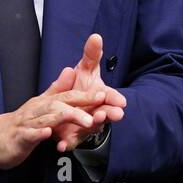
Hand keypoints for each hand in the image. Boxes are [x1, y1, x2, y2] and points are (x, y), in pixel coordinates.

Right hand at [0, 82, 107, 169]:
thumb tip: (70, 70)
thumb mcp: (41, 104)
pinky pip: (30, 134)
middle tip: (100, 103)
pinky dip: (39, 133)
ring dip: (67, 118)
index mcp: (45, 103)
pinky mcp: (19, 138)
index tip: (104, 94)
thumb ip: (57, 89)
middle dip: (81, 103)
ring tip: (85, 120)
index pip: (68, 96)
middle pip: (60, 104)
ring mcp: (28, 123)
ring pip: (48, 118)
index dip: (86, 95)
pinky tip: (48, 133)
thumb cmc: (21, 123)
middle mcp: (38, 110)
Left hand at [46, 33, 126, 152]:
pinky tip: (60, 145)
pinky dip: (66, 144)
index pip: (111, 97)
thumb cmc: (81, 86)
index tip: (121, 101)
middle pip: (105, 114)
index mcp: (100, 96)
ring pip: (89, 129)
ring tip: (91, 123)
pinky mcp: (72, 136)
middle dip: (109, 114)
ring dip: (91, 127)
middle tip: (113, 114)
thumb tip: (95, 36)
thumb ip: (91, 55)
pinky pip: (69, 142)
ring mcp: (85, 125)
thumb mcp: (85, 69)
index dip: (115, 99)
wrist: (65, 105)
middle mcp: (96, 112)